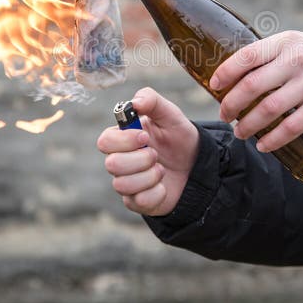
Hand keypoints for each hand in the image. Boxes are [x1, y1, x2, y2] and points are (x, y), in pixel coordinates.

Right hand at [97, 87, 198, 215]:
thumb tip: (135, 101)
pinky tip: (164, 185)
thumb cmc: (179, 138)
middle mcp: (120, 161)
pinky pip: (139, 201)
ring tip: (162, 169)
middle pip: (111, 165)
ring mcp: (127, 183)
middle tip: (156, 154)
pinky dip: (157, 193)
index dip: (123, 140)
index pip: (104, 141)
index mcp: (122, 139)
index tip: (144, 136)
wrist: (198, 165)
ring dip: (149, 176)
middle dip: (140, 159)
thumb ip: (152, 101)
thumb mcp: (171, 115)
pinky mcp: (137, 201)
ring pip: (122, 185)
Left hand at [210, 31, 302, 152]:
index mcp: (286, 42)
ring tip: (239, 132)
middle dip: (231, 104)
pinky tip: (263, 145)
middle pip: (253, 86)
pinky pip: (291, 128)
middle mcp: (296, 61)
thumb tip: (232, 76)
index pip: (248, 56)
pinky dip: (273, 139)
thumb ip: (269, 56)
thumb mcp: (295, 44)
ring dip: (248, 125)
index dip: (226, 72)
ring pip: (269, 110)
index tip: (214, 85)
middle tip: (223, 115)